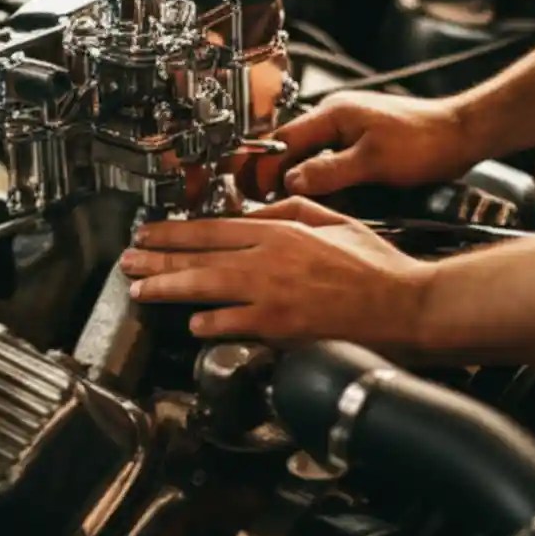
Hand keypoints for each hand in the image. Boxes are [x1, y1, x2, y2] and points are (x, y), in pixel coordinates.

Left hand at [119, 197, 431, 342]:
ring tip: (141, 290)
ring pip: (207, 286)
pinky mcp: (282, 325)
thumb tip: (257, 210)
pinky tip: (192, 323)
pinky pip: (234, 322)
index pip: (213, 227)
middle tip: (128, 261)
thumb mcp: (332, 219)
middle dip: (157, 258)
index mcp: (281, 230)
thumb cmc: (376, 266)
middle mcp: (270, 258)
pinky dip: (210, 322)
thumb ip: (290, 210)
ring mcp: (273, 293)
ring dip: (168, 288)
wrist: (406, 303)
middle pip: (200, 255)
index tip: (149, 233)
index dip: (175, 231)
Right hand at [244, 91, 478, 197]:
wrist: (462, 135)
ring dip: (298, 177)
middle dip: (275, 172)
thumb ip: (329, 172)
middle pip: (292, 147)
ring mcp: (349, 130)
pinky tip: (318, 197)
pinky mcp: (362, 143)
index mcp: (333, 113)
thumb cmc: (426, 142)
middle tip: (259, 200)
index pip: (284, 139)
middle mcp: (337, 117)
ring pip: (310, 155)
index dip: (265, 165)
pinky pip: (329, 160)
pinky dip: (319, 178)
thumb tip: (291, 182)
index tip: (251, 189)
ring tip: (283, 202)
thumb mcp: (373, 162)